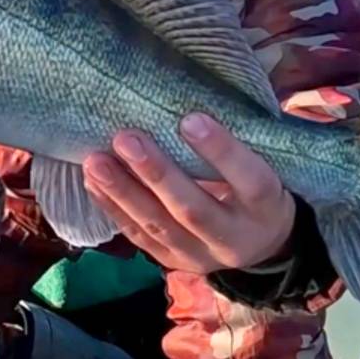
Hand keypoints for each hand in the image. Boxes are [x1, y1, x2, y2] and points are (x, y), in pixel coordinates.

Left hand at [81, 114, 296, 273]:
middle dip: (156, 173)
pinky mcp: (174, 261)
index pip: (249, 179)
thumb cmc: (256, 185)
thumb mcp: (266, 165)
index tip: (190, 119)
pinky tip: (93, 182)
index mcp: (265, 206)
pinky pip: (140, 237)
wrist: (262, 244)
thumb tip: (187, 97)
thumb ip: (236, 143)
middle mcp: (234, 237)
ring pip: (158, 226)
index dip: (221, 151)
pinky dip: (113, 209)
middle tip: (126, 138)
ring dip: (123, 192)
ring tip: (96, 162)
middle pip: (193, 208)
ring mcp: (201, 255)